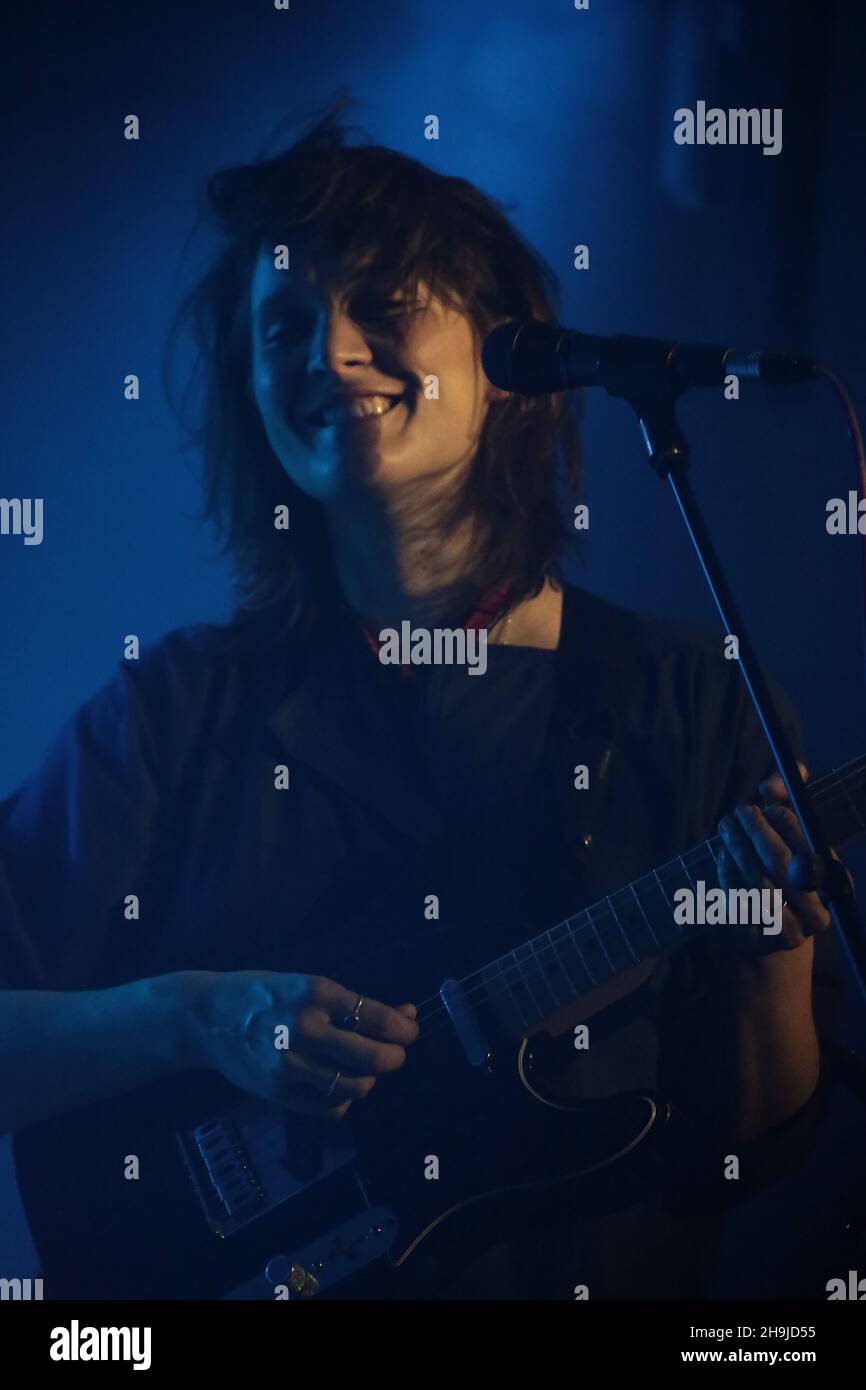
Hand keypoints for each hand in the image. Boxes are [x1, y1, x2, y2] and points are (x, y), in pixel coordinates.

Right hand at [185, 971, 418, 1118]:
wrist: (207, 1019)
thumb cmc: (264, 996)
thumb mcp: (307, 986)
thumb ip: (355, 1005)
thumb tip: (406, 1015)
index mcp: (316, 993)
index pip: (377, 1017)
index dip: (404, 1029)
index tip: (409, 1031)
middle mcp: (305, 1028)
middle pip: (373, 1057)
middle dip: (394, 1058)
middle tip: (394, 1054)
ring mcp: (290, 1064)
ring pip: (356, 1087)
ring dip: (369, 1080)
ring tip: (363, 1069)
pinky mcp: (279, 1092)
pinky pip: (330, 1108)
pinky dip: (343, 1100)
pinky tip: (337, 1085)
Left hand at [716, 761, 832, 953]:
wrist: (774, 935)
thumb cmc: (787, 871)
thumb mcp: (794, 835)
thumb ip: (787, 797)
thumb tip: (771, 786)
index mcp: (833, 886)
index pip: (812, 849)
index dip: (788, 825)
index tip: (768, 806)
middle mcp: (817, 913)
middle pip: (782, 865)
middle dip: (757, 832)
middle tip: (739, 812)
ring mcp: (787, 932)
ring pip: (757, 883)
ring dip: (737, 849)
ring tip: (727, 827)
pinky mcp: (757, 940)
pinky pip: (737, 902)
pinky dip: (728, 875)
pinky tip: (724, 856)